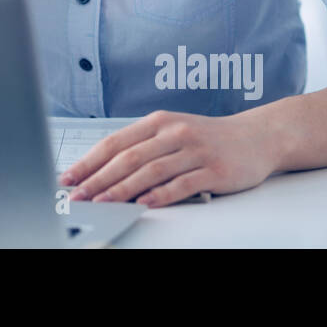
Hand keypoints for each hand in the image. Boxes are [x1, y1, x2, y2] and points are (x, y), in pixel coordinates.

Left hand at [58, 110, 280, 206]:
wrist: (257, 136)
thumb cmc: (208, 137)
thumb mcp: (172, 131)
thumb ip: (142, 147)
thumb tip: (103, 169)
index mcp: (158, 122)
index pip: (115, 142)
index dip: (89, 161)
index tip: (69, 178)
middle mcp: (174, 133)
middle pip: (129, 158)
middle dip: (99, 179)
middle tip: (79, 196)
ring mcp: (195, 151)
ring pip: (151, 171)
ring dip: (123, 189)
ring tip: (103, 203)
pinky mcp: (215, 170)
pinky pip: (183, 184)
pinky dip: (161, 195)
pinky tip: (144, 204)